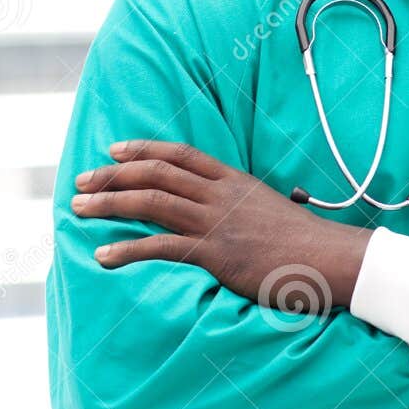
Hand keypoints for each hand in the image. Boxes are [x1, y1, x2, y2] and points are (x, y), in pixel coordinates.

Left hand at [69, 139, 369, 309]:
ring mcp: (216, 222)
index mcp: (234, 180)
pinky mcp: (215, 252)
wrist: (330, 259)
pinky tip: (104, 255)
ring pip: (150, 201)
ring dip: (108, 204)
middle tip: (81, 182)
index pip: (179, 154)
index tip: (113, 151)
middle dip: (111, 175)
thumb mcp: (269, 210)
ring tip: (78, 209)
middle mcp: (220, 194)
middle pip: (155, 173)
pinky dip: (127, 249)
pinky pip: (161, 246)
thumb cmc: (305, 243)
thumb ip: (242, 206)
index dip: (142, 149)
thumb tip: (226, 214)